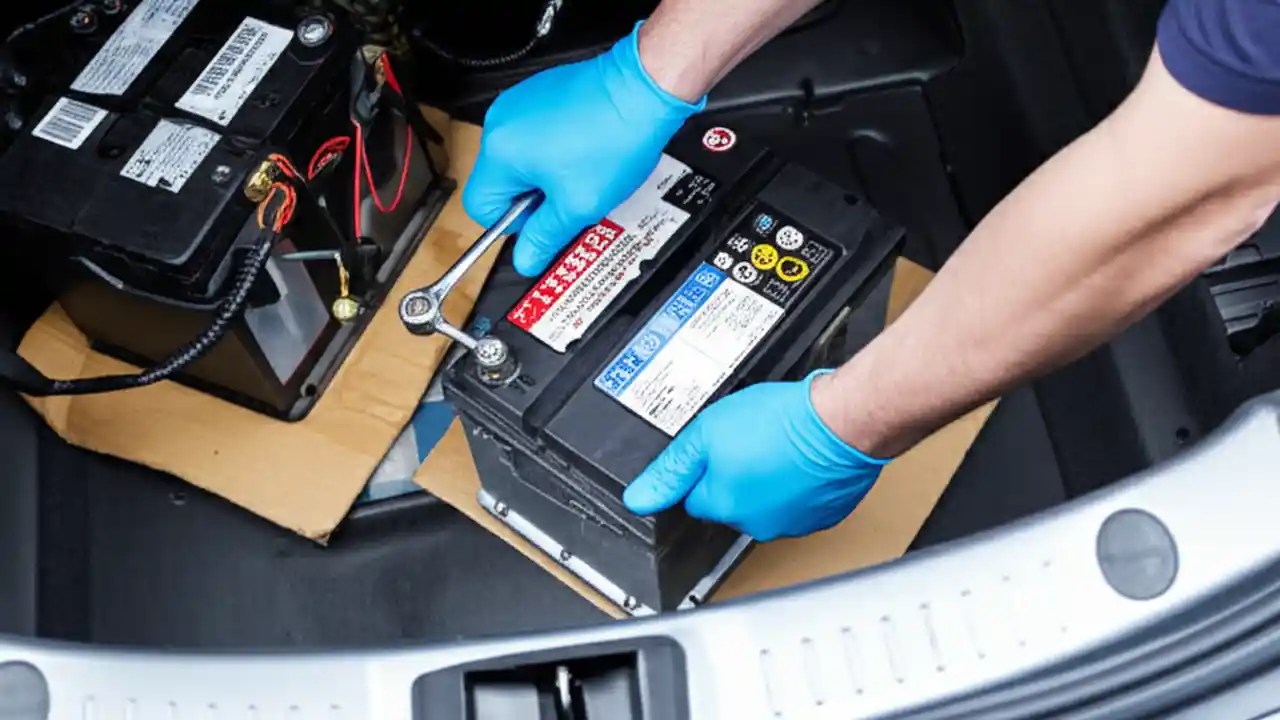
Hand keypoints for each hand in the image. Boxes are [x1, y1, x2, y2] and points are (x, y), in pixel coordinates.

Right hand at [462, 24, 702, 276]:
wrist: (643, 88)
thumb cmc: (614, 138)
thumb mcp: (578, 204)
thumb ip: (545, 237)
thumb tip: (526, 259)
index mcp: (500, 150)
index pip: (479, 206)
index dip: (512, 224)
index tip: (542, 221)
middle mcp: (501, 121)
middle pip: (499, 181)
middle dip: (533, 198)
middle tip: (570, 197)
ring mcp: (519, 102)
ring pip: (518, 159)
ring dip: (545, 174)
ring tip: (582, 170)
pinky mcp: (538, 92)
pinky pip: (533, 134)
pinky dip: (553, 149)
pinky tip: (584, 149)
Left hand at [623, 373, 889, 541]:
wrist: (842, 422)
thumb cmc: (782, 423)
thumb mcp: (709, 432)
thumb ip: (671, 469)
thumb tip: (637, 499)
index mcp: (725, 506)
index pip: (695, 497)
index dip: (703, 468)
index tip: (719, 447)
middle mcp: (757, 524)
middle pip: (730, 502)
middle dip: (736, 474)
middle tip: (749, 440)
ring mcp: (794, 522)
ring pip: (766, 502)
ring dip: (767, 479)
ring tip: (778, 444)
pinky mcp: (824, 514)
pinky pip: (800, 502)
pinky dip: (799, 483)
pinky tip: (801, 456)